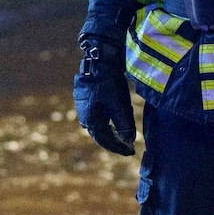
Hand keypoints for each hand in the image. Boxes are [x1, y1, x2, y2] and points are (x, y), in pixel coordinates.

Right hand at [75, 40, 136, 155]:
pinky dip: (105, 123)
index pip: (107, 141)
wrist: (97, 62)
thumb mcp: (119, 105)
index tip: (130, 152)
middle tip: (128, 147)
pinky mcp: (83, 101)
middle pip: (101, 136)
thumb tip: (129, 140)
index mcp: (92, 121)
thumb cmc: (109, 83)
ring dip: (109, 133)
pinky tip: (111, 123)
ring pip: (97, 127)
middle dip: (114, 142)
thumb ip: (124, 124)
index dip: (119, 148)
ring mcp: (82, 109)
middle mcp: (85, 118)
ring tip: (121, 137)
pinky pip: (95, 118)